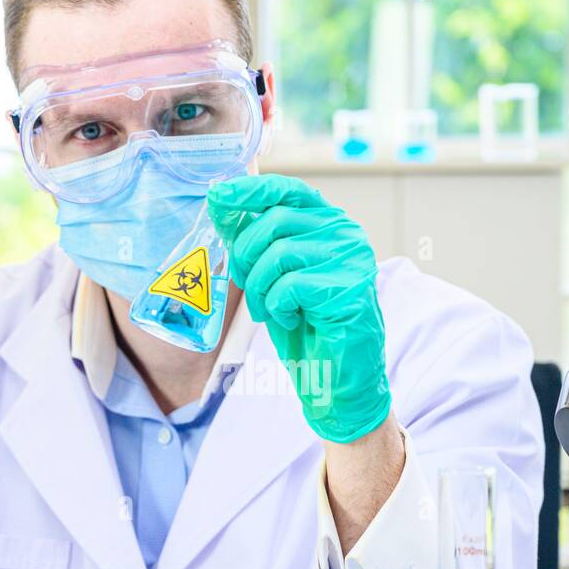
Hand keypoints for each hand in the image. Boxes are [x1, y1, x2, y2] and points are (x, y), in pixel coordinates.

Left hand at [208, 174, 391, 442]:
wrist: (336, 379)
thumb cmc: (307, 328)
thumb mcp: (275, 276)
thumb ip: (256, 241)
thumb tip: (220, 202)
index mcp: (330, 224)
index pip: (288, 189)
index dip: (250, 190)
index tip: (217, 195)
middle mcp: (346, 234)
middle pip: (276, 220)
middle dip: (246, 255)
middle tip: (246, 287)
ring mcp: (351, 260)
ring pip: (279, 253)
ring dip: (260, 288)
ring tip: (270, 310)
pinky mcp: (349, 289)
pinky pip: (290, 285)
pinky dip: (278, 306)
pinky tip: (291, 320)